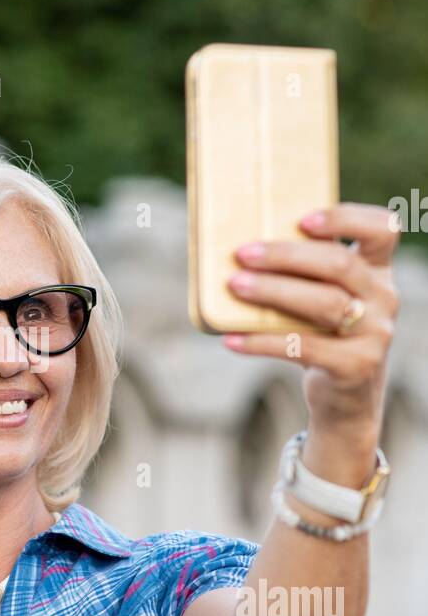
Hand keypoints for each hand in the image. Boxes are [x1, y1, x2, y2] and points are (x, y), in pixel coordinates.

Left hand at [221, 202, 399, 433]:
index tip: (302, 219)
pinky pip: (305, 347)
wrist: (345, 396)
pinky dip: (262, 342)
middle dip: (287, 255)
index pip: (382, 229)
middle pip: (340, 263)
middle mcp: (385, 297)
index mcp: (378, 269)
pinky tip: (231, 339)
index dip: (346, 219)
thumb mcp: (326, 296)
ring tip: (235, 285)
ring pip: (325, 302)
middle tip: (243, 253)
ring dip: (274, 291)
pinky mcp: (357, 365)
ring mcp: (376, 333)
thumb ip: (305, 272)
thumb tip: (240, 248)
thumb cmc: (324, 332)